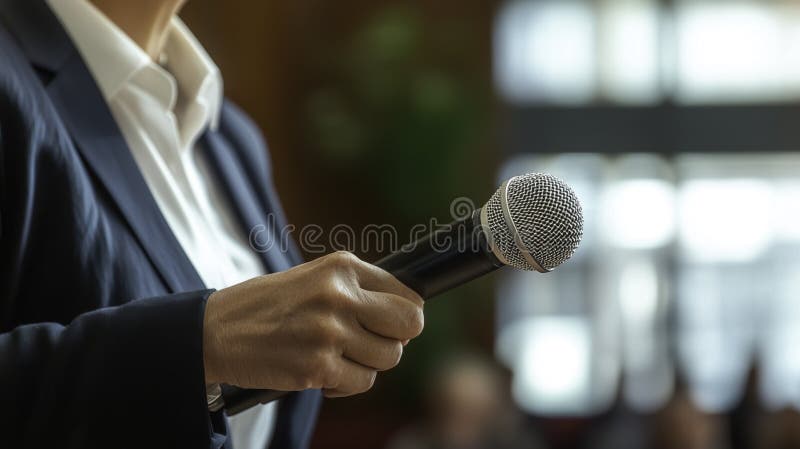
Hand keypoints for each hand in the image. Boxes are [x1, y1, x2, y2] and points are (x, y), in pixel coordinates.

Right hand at [202, 251, 423, 396]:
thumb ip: (358, 289)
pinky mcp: (317, 367)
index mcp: (342, 267)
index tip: (393, 323)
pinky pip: (362, 382)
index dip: (405, 314)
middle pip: (408, 325)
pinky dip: (347, 384)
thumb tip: (406, 313)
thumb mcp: (314, 277)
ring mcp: (329, 332)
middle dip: (397, 338)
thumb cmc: (267, 305)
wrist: (216, 330)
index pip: (408, 294)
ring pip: (388, 358)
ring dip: (368, 363)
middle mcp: (340, 295)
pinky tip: (324, 372)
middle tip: (373, 342)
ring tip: (339, 356)